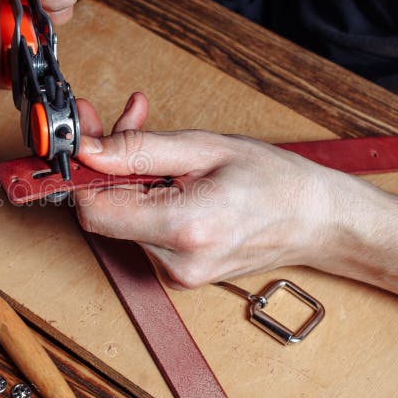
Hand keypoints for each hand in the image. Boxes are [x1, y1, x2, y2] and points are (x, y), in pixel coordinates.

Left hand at [74, 93, 350, 288]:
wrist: (316, 221)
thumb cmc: (274, 181)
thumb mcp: (205, 148)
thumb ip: (139, 150)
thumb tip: (88, 150)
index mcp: (184, 228)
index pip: (95, 210)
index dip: (81, 173)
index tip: (83, 139)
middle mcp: (174, 262)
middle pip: (106, 213)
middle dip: (107, 166)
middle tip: (121, 123)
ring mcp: (176, 274)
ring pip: (123, 220)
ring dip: (129, 179)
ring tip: (164, 151)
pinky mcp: (178, 274)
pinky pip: (142, 231)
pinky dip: (146, 200)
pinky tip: (170, 178)